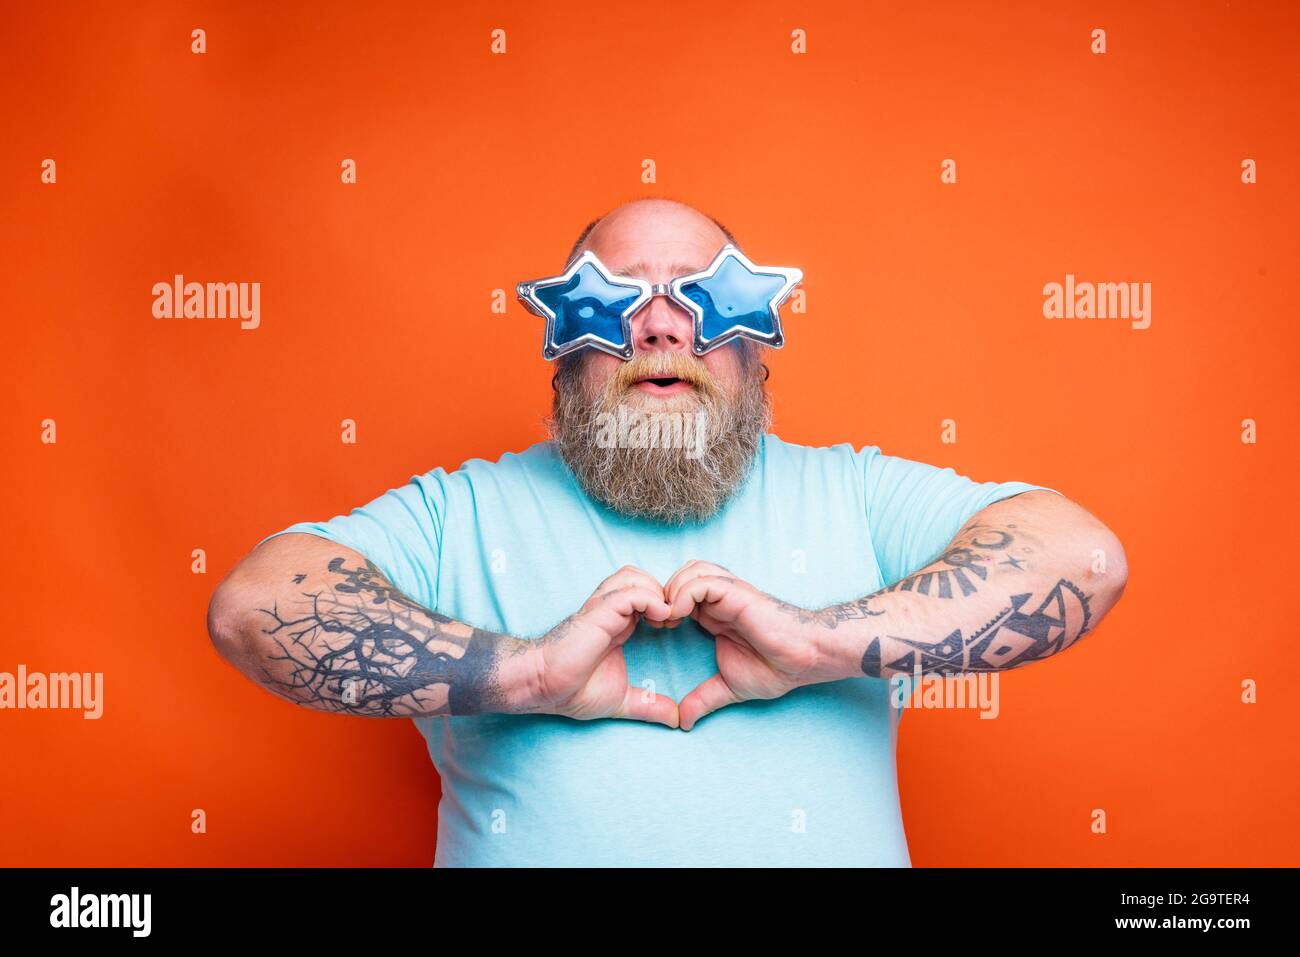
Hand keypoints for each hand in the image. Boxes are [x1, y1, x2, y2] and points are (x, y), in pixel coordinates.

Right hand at [522, 566, 679, 727]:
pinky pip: (631, 592)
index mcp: (617, 623)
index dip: (664, 604)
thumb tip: (676, 720)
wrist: (543, 685)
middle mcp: (609, 610)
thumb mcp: (622, 700)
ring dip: (657, 593)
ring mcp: (603, 608)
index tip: (675, 626)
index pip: (644, 593)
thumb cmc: (573, 689)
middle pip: (641, 578)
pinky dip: (651, 599)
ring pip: (635, 577)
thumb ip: (649, 705)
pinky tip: (660, 618)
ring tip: (666, 618)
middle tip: (674, 619)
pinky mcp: (599, 612)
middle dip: (663, 593)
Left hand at [664, 561, 833, 730]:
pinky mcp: (736, 592)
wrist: (805, 658)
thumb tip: (683, 722)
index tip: (654, 630)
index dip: (661, 607)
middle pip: (680, 575)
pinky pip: (701, 581)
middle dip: (663, 594)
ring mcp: (728, 592)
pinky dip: (684, 593)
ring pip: (689, 571)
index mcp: (714, 614)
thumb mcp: (729, 686)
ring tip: (668, 619)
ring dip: (671, 591)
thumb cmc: (776, 668)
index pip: (678, 594)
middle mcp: (720, 598)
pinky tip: (680, 615)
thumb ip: (703, 699)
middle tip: (657, 622)